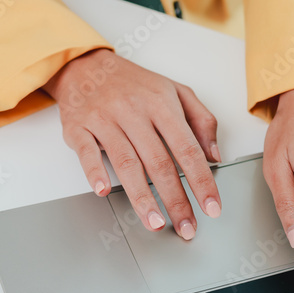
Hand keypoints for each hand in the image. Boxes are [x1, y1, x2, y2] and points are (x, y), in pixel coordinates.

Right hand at [42, 49, 221, 239]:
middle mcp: (134, 111)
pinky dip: (95, 173)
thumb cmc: (132, 83)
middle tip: (185, 226)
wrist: (86, 66)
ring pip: (127, 162)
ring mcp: (105, 119)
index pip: (188, 149)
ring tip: (154, 222)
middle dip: (175, 199)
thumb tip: (214, 155)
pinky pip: (87, 152)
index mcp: (161, 104)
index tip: (211, 207)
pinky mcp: (79, 127)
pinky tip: (104, 191)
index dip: (202, 181)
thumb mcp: (175, 90)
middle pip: (159, 162)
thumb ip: (201, 120)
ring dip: (141, 197)